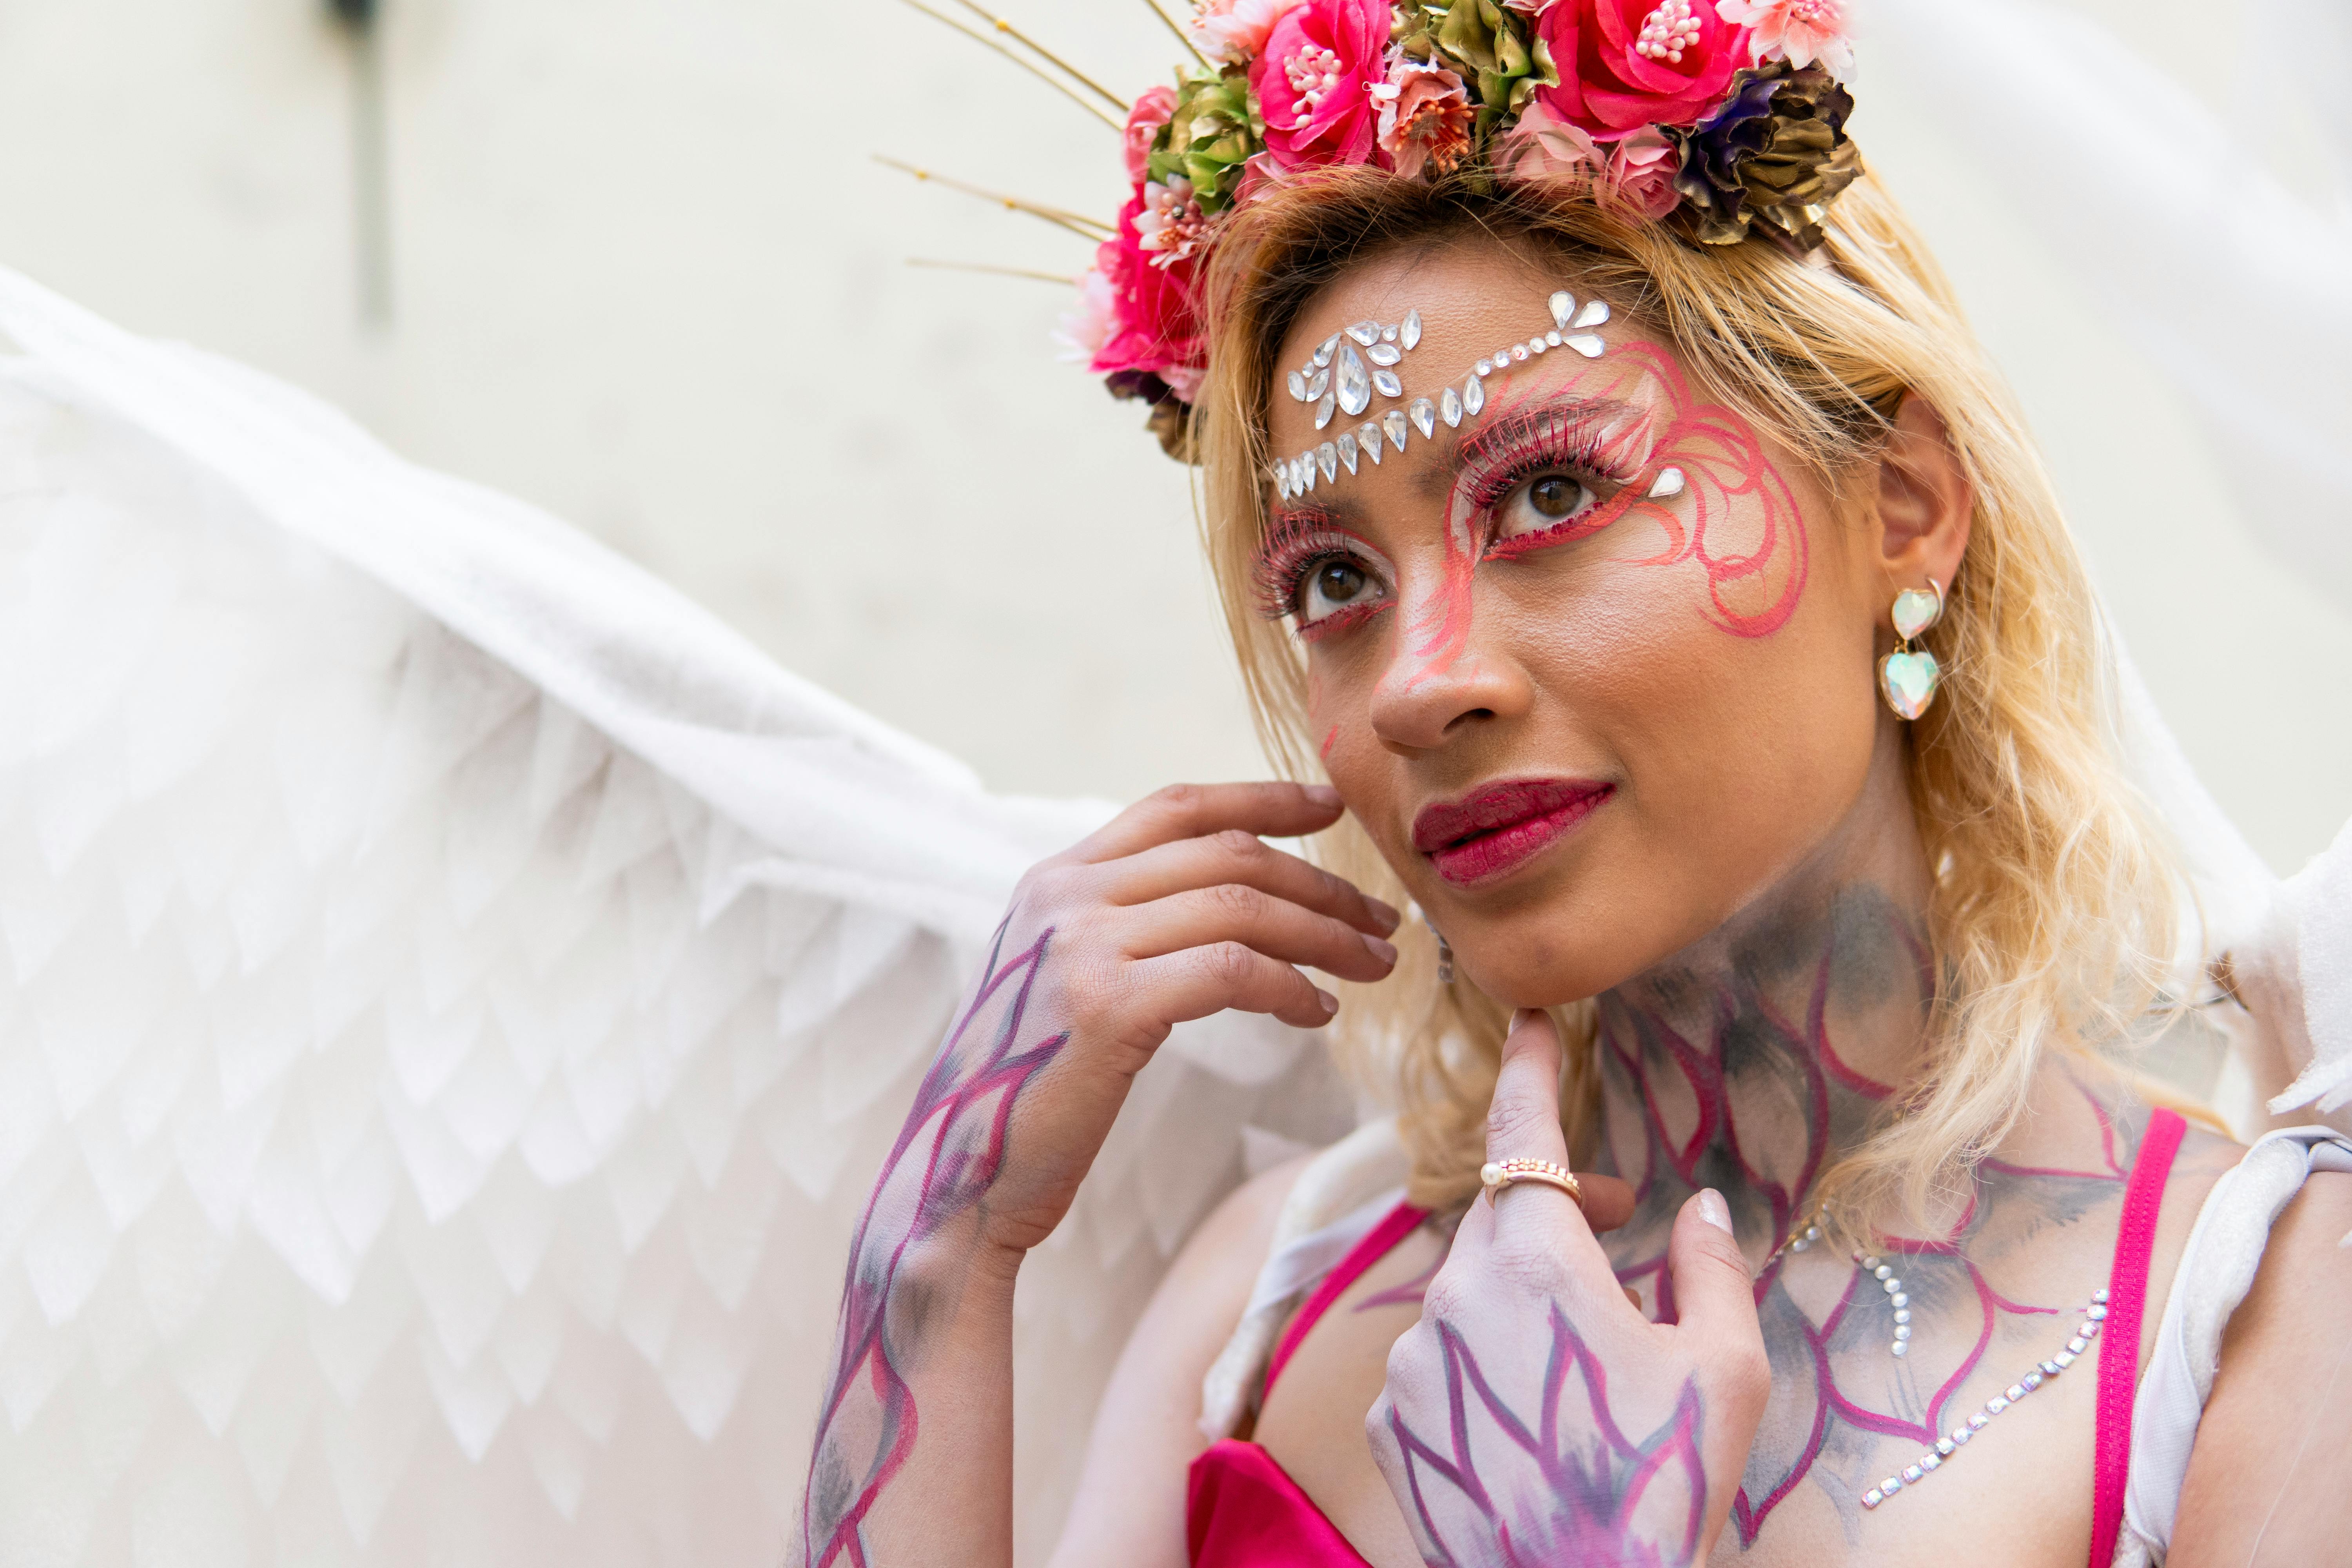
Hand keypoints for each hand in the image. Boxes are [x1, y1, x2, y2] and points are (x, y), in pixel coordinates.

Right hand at [904, 780, 1398, 1265]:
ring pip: (1241, 907)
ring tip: (1373, 964)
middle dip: (1319, 881)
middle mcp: (1065, 896)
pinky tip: (1317, 1012)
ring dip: (1324, 933)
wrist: (959, 1175)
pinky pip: (1232, 971)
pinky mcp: (1107, 1008)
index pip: (1177, 808)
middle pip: (1226, 854)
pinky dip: (1289, 986)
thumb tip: (1224, 903)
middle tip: (1380, 919)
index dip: (1261, 797)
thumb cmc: (1026, 1089)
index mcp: (1056, 879)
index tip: (1329, 806)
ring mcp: (1081, 947)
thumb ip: (1121, 927)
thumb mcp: (1062, 979)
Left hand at [1367, 1010, 1768, 1567]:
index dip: (1528, 1071)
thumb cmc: (1661, 1491)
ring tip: (1589, 1348)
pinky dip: (1486, 1362)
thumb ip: (1709, 1269)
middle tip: (1620, 1218)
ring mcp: (1414, 1363)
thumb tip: (1696, 1209)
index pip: (1520, 1134)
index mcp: (1535, 1265)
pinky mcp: (1393, 1421)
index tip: (1529, 1024)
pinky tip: (1539, 1412)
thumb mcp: (1724, 1372)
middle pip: (1502, 1216)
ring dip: (1524, 1295)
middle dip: (1557, 1203)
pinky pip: (1442, 1360)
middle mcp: (1455, 1297)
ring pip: (1471, 1292)